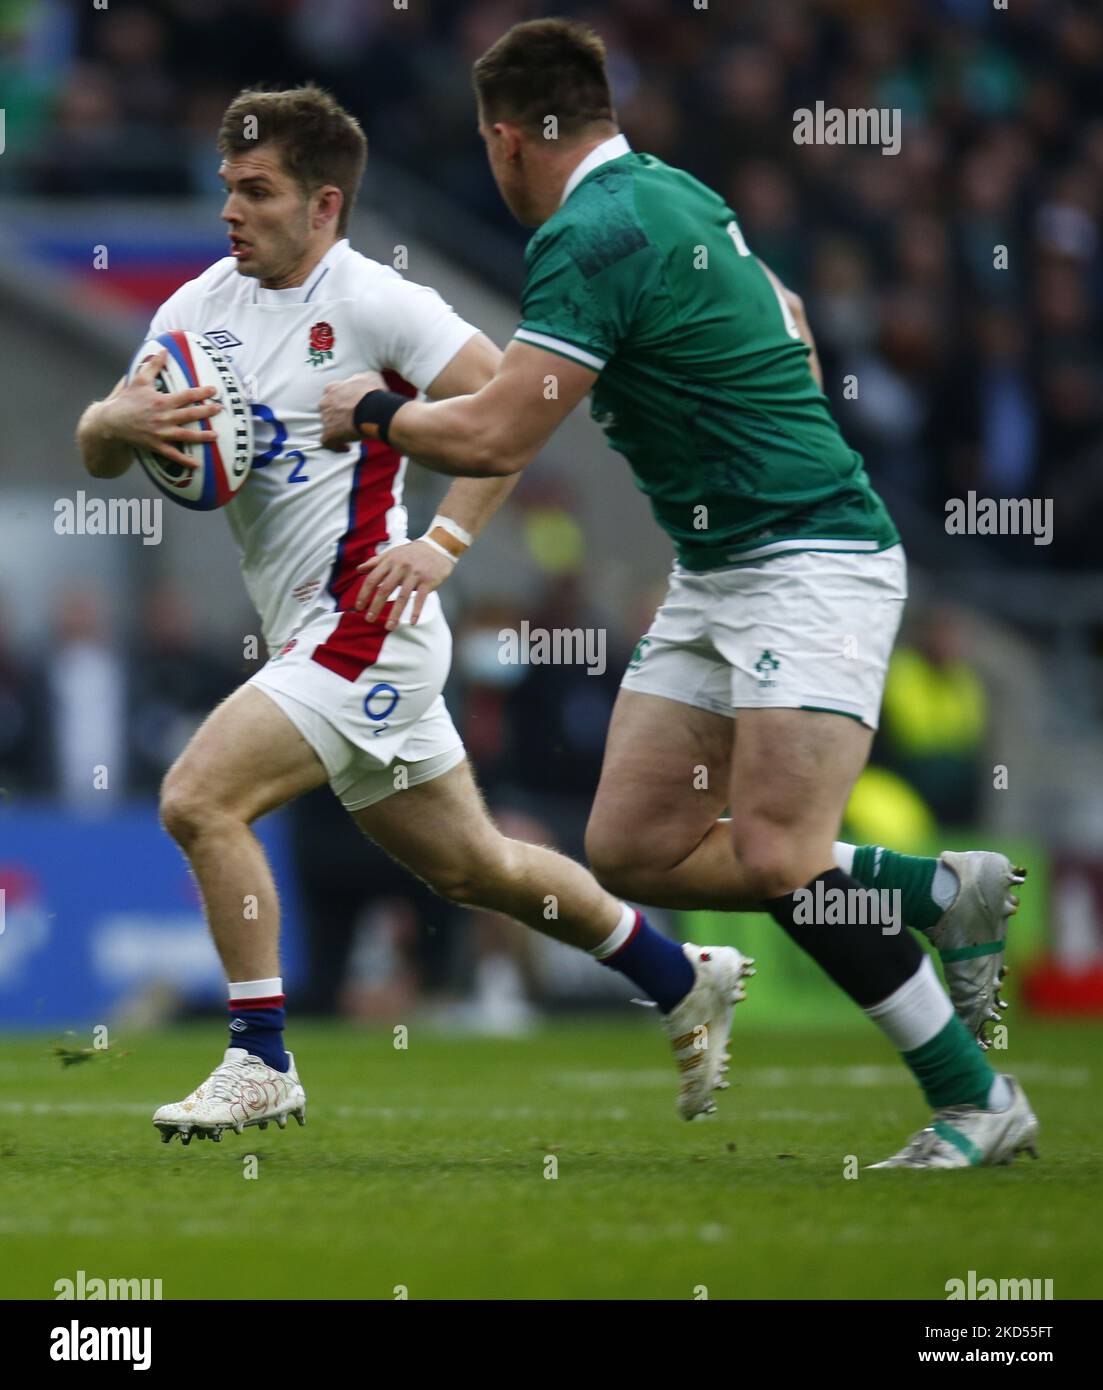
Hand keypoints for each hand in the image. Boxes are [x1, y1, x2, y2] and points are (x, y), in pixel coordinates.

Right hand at [101, 349, 221, 469]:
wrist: (111, 423)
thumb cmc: (126, 400)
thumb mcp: (139, 380)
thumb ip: (153, 365)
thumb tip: (163, 350)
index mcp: (161, 401)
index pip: (186, 396)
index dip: (201, 393)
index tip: (214, 390)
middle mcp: (164, 417)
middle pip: (190, 415)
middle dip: (207, 412)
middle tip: (220, 409)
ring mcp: (161, 433)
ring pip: (186, 435)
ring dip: (202, 436)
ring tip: (215, 435)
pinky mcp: (156, 446)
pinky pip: (173, 455)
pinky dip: (185, 461)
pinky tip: (197, 465)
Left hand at [319, 370, 386, 451]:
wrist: (374, 409)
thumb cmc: (373, 393)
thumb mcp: (369, 376)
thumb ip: (359, 379)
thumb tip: (362, 381)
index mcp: (332, 388)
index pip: (330, 392)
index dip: (339, 399)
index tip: (348, 405)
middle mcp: (325, 402)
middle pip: (327, 409)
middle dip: (336, 415)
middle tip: (350, 420)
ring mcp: (326, 419)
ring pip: (327, 425)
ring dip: (337, 430)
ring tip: (351, 435)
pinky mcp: (330, 434)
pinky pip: (328, 442)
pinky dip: (335, 445)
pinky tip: (346, 447)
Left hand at [355, 538, 454, 628]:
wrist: (437, 547)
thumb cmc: (411, 553)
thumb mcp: (392, 554)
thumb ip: (375, 562)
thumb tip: (358, 570)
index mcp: (390, 561)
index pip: (373, 579)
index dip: (364, 594)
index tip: (359, 607)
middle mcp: (401, 567)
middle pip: (385, 589)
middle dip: (376, 606)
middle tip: (369, 619)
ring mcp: (415, 574)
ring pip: (403, 597)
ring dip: (395, 614)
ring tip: (389, 627)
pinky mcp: (428, 581)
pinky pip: (421, 598)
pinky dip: (416, 611)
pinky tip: (412, 622)